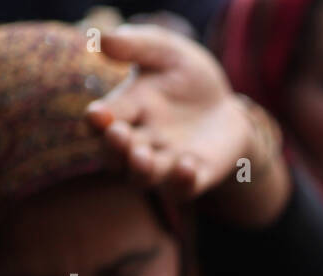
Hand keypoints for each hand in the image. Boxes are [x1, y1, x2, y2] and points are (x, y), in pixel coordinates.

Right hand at [86, 25, 289, 221]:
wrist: (226, 104)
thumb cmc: (186, 76)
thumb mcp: (166, 51)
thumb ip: (137, 45)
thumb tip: (103, 38)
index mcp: (126, 110)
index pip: (101, 121)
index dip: (97, 120)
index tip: (98, 113)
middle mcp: (140, 141)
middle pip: (115, 156)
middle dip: (114, 147)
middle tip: (119, 134)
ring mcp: (167, 162)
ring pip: (143, 177)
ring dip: (140, 169)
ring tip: (142, 157)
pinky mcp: (196, 176)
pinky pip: (183, 189)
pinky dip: (183, 182)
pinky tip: (188, 165)